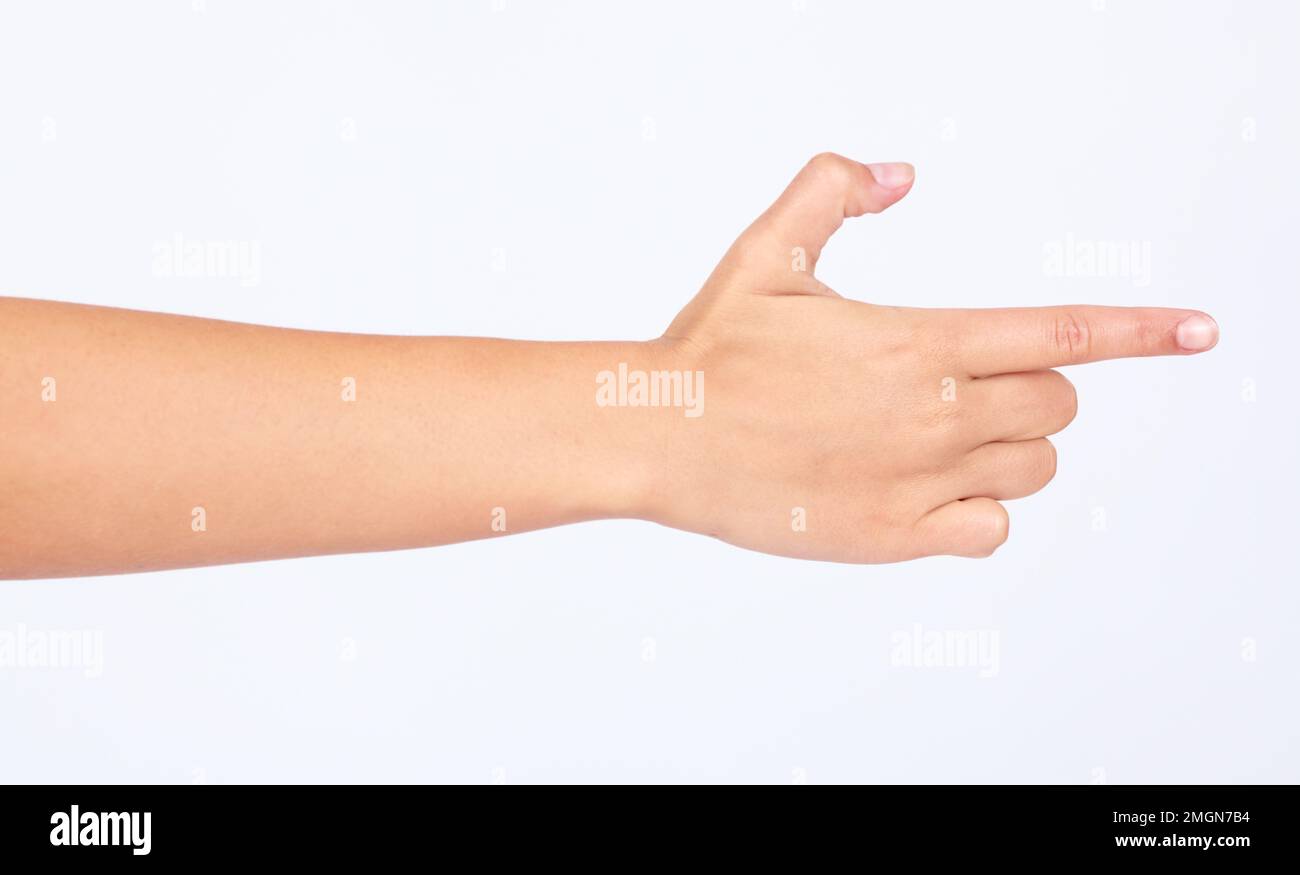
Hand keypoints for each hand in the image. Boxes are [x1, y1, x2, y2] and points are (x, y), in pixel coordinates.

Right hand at [641, 153, 1217, 561]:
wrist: (660, 437)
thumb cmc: (712, 347)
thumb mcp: (768, 250)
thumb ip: (836, 193)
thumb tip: (902, 174)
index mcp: (918, 342)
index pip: (1060, 334)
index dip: (1141, 330)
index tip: (1199, 332)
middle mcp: (932, 415)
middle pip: (1056, 404)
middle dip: (1030, 389)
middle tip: (965, 384)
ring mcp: (916, 482)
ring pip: (1032, 470)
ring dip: (1008, 449)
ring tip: (940, 436)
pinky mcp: (891, 538)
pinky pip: (988, 533)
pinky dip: (976, 513)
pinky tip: (924, 491)